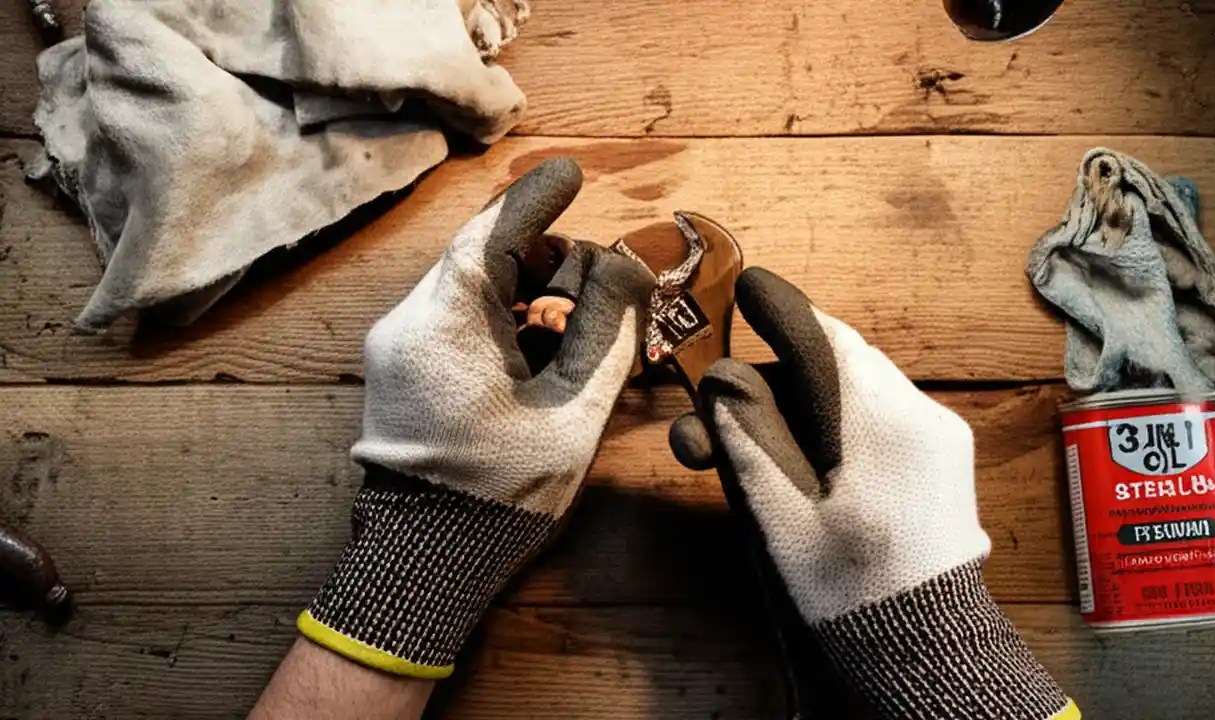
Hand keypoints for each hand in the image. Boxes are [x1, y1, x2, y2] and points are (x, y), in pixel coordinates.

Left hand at [299, 158, 653, 678]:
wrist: (423, 566)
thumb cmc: (499, 495)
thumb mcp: (570, 413)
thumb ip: (604, 334)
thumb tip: (628, 271)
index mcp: (444, 325)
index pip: (492, 234)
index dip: (537, 199)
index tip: (572, 171)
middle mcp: (408, 323)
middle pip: (484, 259)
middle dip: (545, 257)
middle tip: (600, 280)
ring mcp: (398, 347)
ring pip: (471, 289)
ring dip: (527, 291)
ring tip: (577, 323)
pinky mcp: (401, 369)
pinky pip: (457, 320)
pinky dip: (503, 319)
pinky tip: (541, 350)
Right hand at [670, 268, 1074, 719]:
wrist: (926, 652)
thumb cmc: (850, 592)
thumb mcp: (784, 521)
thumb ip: (752, 443)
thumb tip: (722, 381)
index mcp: (888, 427)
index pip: (828, 341)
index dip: (783, 311)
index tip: (746, 287)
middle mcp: (925, 419)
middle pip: (838, 366)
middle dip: (772, 379)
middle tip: (712, 408)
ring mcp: (941, 441)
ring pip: (856, 392)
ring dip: (797, 406)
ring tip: (738, 447)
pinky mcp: (942, 463)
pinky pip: (879, 418)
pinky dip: (831, 424)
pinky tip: (794, 459)